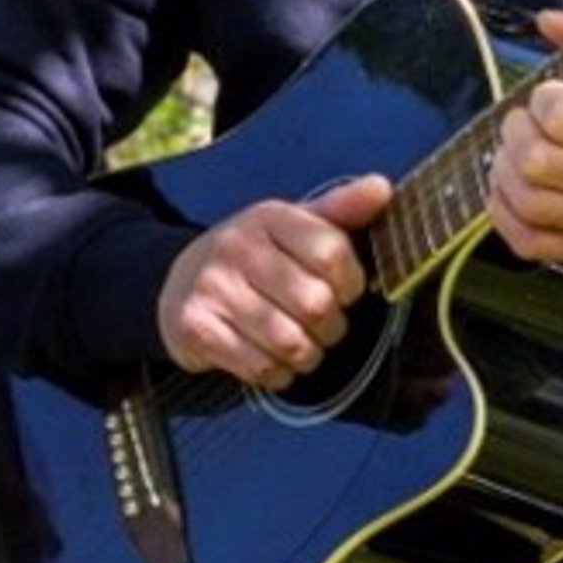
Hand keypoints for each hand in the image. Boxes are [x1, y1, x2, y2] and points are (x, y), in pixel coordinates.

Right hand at [158, 173, 390, 388]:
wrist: (181, 284)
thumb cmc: (256, 258)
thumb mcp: (294, 227)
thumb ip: (341, 210)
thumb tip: (381, 188)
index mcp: (268, 217)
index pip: (332, 252)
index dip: (351, 283)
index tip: (344, 292)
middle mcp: (237, 247)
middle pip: (315, 304)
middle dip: (331, 327)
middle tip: (323, 327)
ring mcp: (213, 287)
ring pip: (290, 342)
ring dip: (306, 355)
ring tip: (302, 347)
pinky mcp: (196, 327)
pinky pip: (259, 367)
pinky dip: (277, 374)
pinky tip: (273, 362)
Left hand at [491, 33, 562, 270]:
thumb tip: (548, 20)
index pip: (560, 117)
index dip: (545, 98)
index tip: (555, 95)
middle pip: (536, 160)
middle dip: (516, 132)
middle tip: (525, 122)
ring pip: (526, 200)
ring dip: (504, 170)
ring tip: (514, 151)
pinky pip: (527, 243)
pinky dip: (503, 214)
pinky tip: (509, 188)